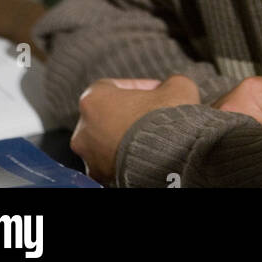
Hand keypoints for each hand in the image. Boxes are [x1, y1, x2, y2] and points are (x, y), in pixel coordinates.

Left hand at [71, 73, 200, 183]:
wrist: (170, 162)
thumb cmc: (166, 122)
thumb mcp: (178, 86)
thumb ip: (168, 83)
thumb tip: (170, 88)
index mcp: (93, 98)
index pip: (116, 86)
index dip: (140, 87)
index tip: (156, 92)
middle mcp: (84, 129)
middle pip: (108, 115)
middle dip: (130, 114)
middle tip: (153, 114)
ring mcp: (90, 157)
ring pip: (108, 141)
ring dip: (127, 137)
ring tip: (153, 137)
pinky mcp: (100, 178)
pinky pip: (113, 163)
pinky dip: (127, 158)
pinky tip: (147, 154)